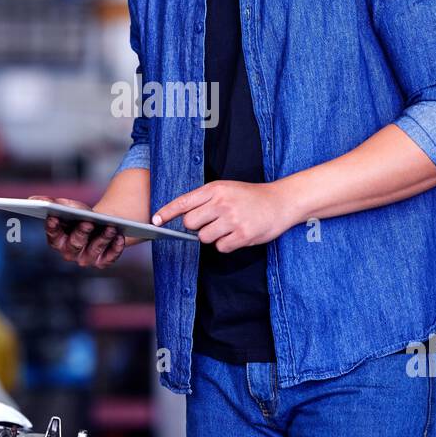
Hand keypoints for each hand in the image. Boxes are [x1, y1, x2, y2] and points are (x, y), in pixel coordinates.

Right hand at [28, 195, 142, 268]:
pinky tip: (119, 237)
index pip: (53, 237)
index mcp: (58, 240)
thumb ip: (53, 203)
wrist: (101, 225)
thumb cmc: (81, 216)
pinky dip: (115, 248)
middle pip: (74, 245)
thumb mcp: (69, 206)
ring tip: (110, 227)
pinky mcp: (102, 262)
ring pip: (93, 250)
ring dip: (102, 239)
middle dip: (81, 233)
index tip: (53, 217)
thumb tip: (34, 199)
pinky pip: (109, 258)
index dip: (52, 228)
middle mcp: (70, 253)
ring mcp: (86, 259)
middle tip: (88, 222)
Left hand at [151, 181, 297, 252]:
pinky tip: (237, 234)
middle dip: (196, 227)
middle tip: (212, 222)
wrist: (280, 202)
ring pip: (204, 238)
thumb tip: (183, 216)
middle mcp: (222, 203)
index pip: (184, 202)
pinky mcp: (242, 235)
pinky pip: (221, 248)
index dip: (167, 213)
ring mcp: (232, 220)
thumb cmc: (250, 196)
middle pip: (190, 223)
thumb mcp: (226, 188)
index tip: (155, 221)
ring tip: (228, 227)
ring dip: (212, 237)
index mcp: (215, 189)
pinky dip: (227, 245)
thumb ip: (205, 199)